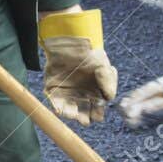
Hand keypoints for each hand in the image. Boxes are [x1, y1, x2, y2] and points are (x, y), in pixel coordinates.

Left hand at [40, 8, 117, 124]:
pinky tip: (61, 111)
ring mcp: (67, 93)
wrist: (70, 42)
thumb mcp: (103, 66)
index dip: (97, 114)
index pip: (97, 110)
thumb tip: (109, 99)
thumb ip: (108, 82)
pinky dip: (57, 108)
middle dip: (84, 118)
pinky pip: (55, 102)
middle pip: (83, 113)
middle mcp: (81, 96)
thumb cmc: (89, 54)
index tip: (97, 115)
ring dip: (71, 115)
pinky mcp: (53, 89)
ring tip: (74, 115)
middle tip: (84, 119)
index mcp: (94, 93)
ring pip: (69, 110)